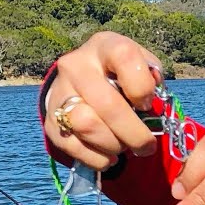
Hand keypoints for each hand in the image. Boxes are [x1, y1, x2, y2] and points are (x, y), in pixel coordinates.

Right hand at [43, 32, 161, 168]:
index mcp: (105, 46)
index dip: (142, 86)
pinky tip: (109, 156)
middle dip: (134, 133)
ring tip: (124, 147)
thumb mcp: (142, 68)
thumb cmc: (124, 77)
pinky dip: (97, 158)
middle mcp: (76, 65)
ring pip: (87, 126)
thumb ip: (153, 80)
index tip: (148, 104)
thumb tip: (154, 103)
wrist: (84, 83)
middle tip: (147, 146)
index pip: (124, 56)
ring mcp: (59, 92)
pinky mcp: (50, 120)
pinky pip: (74, 147)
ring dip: (113, 145)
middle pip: (107, 104)